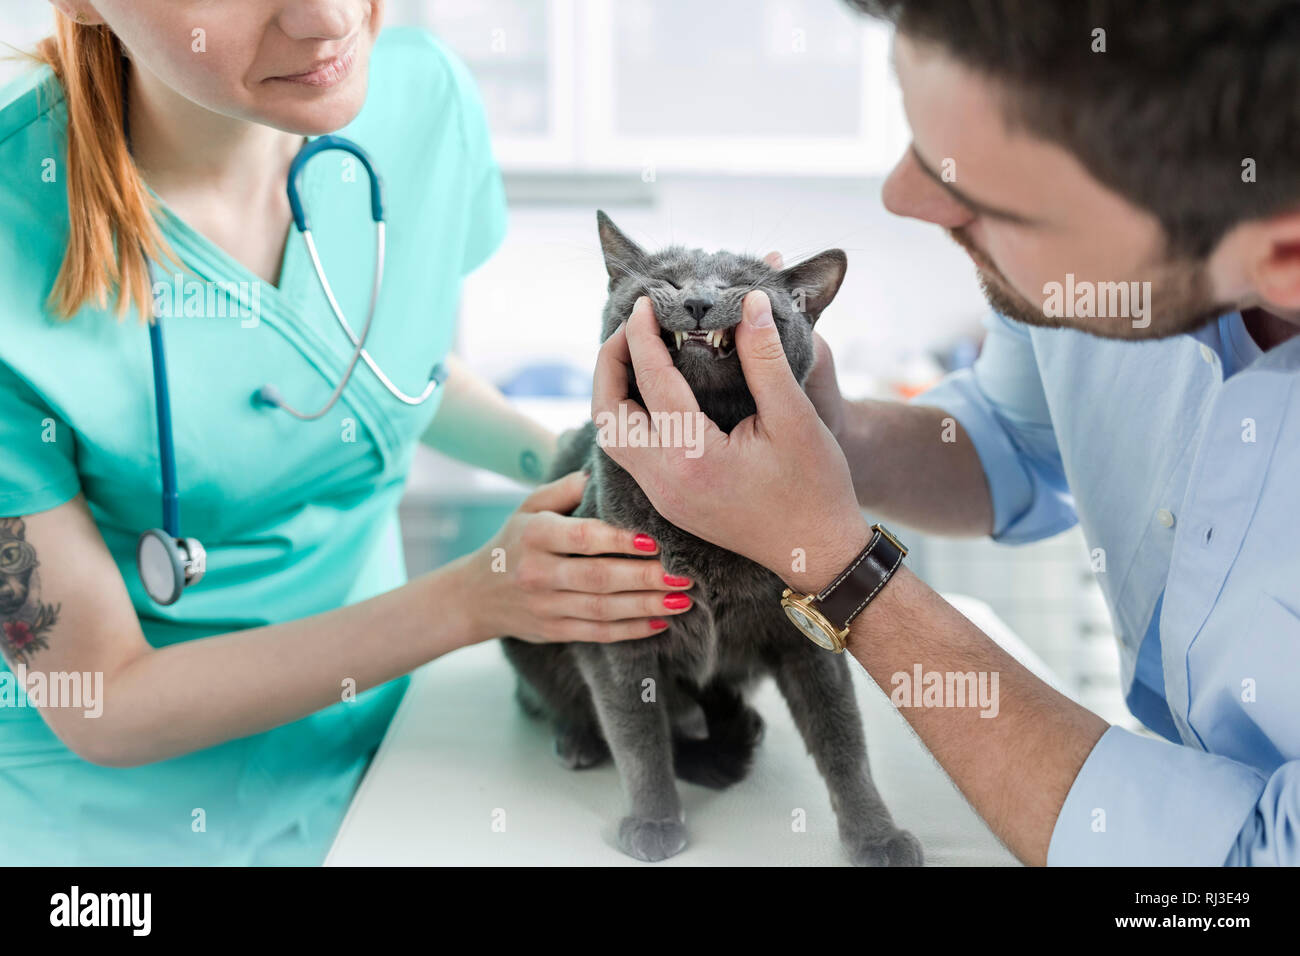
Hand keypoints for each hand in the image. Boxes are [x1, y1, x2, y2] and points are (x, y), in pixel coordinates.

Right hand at [462, 472, 694, 642]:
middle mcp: (538, 572)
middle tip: (685, 574)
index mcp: (534, 535)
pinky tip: (660, 623)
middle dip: (646, 578)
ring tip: (682, 600)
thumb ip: (565, 489)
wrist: (476, 594)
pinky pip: (597, 633)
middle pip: (599, 578)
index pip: (583, 538)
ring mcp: (546, 606)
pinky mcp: (554, 631)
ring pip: (602, 609)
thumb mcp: (529, 506)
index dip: (620, 541)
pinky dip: (630, 630)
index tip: (656, 541)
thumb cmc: (515, 541)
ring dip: (646, 606)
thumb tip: (601, 473)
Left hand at [591, 289, 870, 593]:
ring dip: (613, 393)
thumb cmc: (815, 487)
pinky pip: (630, 454)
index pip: (651, 381)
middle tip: (631, 327)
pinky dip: (629, 417)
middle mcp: (666, 481)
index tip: (645, 302)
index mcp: (693, 458)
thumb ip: (765, 357)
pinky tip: (651, 393)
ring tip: (637, 354)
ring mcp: (662, 497)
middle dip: (611, 364)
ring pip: (612, 438)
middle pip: (608, 414)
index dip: (643, 334)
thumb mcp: (795, 416)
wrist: (819, 553)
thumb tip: (748, 301)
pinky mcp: (668, 504)